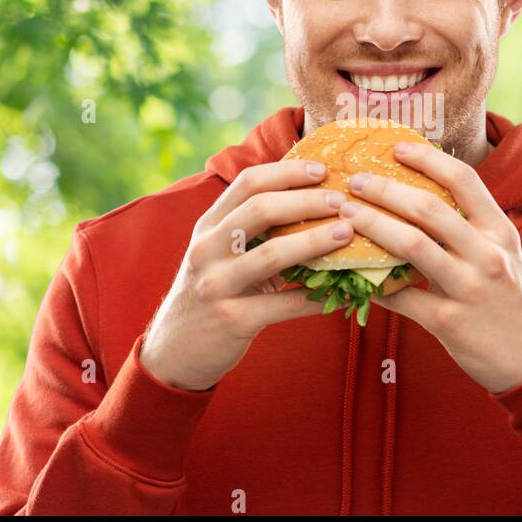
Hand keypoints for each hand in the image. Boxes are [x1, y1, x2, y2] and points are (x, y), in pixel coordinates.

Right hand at [139, 159, 352, 390]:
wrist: (175, 350)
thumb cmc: (211, 293)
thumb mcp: (218, 255)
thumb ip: (251, 231)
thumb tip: (314, 206)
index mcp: (208, 226)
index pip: (247, 183)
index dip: (288, 172)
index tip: (323, 170)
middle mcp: (207, 250)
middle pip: (260, 210)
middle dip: (306, 201)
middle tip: (341, 200)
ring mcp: (217, 284)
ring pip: (272, 254)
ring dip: (314, 241)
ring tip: (346, 233)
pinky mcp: (233, 319)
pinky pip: (283, 304)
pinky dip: (316, 297)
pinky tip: (342, 293)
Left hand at [336, 142, 521, 394]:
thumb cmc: (511, 299)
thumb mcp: (503, 254)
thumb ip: (471, 227)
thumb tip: (420, 196)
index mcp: (500, 231)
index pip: (463, 180)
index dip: (427, 158)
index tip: (395, 148)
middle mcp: (487, 254)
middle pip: (428, 208)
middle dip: (385, 189)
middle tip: (354, 181)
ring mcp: (469, 288)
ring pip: (411, 245)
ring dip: (372, 225)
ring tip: (346, 214)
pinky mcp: (449, 322)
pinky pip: (401, 296)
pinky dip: (373, 282)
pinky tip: (351, 272)